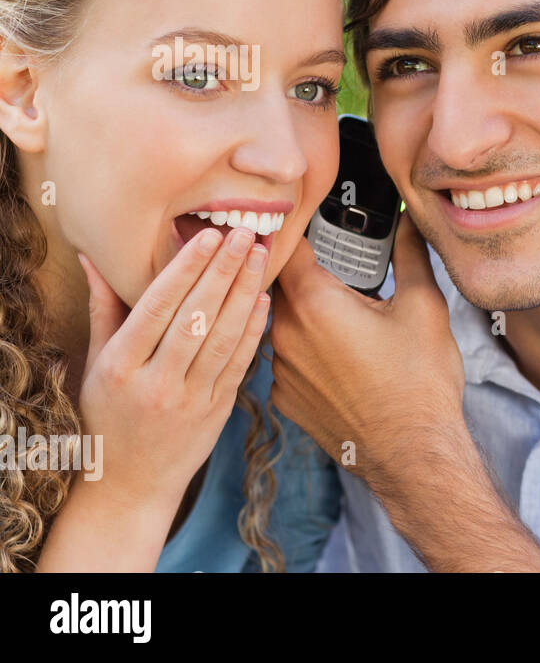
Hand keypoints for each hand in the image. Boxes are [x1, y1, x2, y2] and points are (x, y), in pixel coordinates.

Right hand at [74, 227, 269, 513]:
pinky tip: (263, 298)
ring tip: (259, 256)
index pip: (158, 308)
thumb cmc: (108, 415)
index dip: (186, 269)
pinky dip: (253, 329)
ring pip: (223, 337)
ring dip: (245, 292)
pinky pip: (239, 363)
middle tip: (243, 234)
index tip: (207, 237)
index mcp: (121, 366)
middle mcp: (156, 383)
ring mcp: (190, 399)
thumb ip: (104, 309)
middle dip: (223, 271)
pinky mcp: (217, 411)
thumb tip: (97, 256)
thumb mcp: (97, 363)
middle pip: (196, 317)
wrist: (130, 484)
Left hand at [270, 212, 464, 486]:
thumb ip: (409, 254)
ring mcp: (281, 371)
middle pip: (278, 284)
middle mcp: (284, 334)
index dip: (299, 228)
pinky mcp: (285, 399)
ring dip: (303, 313)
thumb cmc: (419, 383)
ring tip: (343, 315)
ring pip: (281, 322)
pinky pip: (286, 359)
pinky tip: (339, 357)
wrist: (412, 454)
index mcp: (313, 303)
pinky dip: (306, 350)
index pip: (285, 246)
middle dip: (306, 271)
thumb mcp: (423, 306)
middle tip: (339, 266)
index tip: (315, 222)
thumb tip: (408, 220)